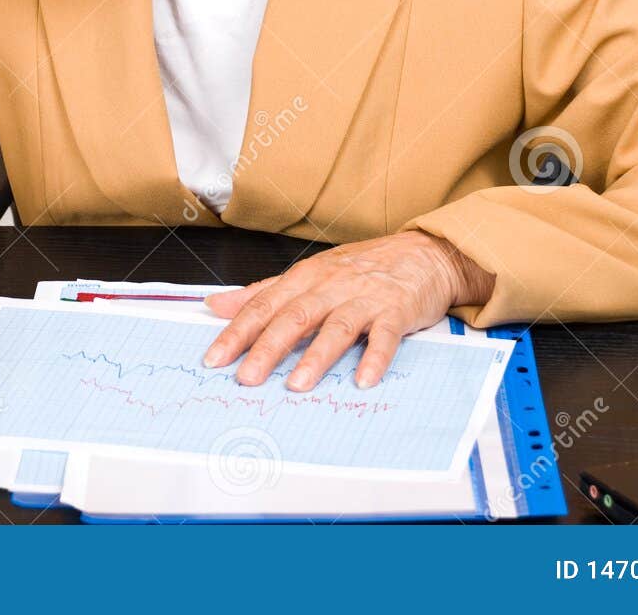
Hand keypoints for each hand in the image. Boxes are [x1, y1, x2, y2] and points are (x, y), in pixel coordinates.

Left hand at [201, 229, 494, 391]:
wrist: (423, 252)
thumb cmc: (361, 267)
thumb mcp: (309, 274)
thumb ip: (263, 292)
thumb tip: (214, 305)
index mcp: (305, 277)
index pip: (263, 305)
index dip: (237, 332)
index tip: (213, 359)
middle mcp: (331, 285)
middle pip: (294, 317)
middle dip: (267, 349)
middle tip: (246, 379)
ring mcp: (365, 297)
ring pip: (336, 327)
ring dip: (316, 357)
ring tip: (297, 386)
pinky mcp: (397, 310)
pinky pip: (384, 336)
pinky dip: (374, 358)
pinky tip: (363, 380)